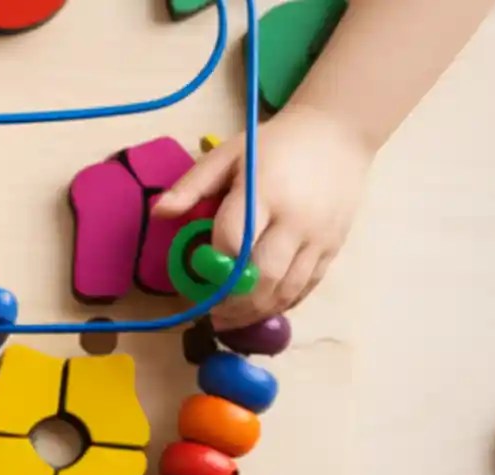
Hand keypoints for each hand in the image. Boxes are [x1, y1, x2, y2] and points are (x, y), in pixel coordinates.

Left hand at [153, 104, 372, 329]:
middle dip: (234, 303)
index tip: (195, 281)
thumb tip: (158, 214)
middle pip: (263, 275)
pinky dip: (282, 304)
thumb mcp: (228, 154)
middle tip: (212, 315)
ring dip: (256, 312)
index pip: (234, 240)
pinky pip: (307, 287)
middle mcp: (296, 219)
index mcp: (265, 192)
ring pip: (287, 289)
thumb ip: (193, 185)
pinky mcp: (334, 247)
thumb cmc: (274, 145)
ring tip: (231, 320)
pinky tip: (261, 308)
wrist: (337, 135)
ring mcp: (319, 236)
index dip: (213, 265)